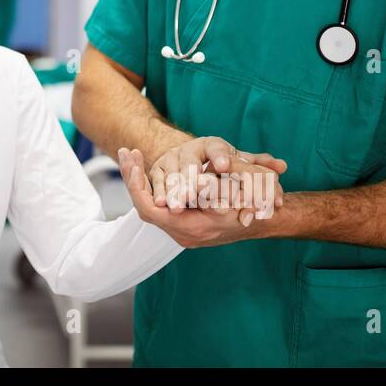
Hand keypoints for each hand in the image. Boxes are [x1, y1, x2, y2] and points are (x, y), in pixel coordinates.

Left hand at [120, 148, 267, 247]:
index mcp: (192, 227)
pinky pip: (156, 205)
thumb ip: (220, 187)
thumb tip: (205, 179)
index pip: (151, 210)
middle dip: (132, 178)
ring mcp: (180, 231)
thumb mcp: (238, 193)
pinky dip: (147, 185)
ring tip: (129, 155)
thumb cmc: (250, 203)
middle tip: (126, 153)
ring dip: (137, 180)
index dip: (139, 187)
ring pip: (148, 205)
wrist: (259, 221)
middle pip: (145, 207)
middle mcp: (182, 233)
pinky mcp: (181, 223)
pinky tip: (141, 166)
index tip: (135, 163)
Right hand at [148, 135, 285, 217]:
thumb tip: (282, 166)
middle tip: (195, 194)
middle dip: (191, 180)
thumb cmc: (217, 161)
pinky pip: (157, 182)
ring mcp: (171, 159)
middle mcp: (189, 150)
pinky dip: (159, 193)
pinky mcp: (157, 170)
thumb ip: (258, 166)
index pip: (216, 149)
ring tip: (177, 206)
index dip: (220, 157)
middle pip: (189, 164)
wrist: (185, 155)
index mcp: (212, 145)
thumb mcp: (237, 161)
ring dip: (174, 191)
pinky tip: (162, 204)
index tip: (225, 166)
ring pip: (172, 175)